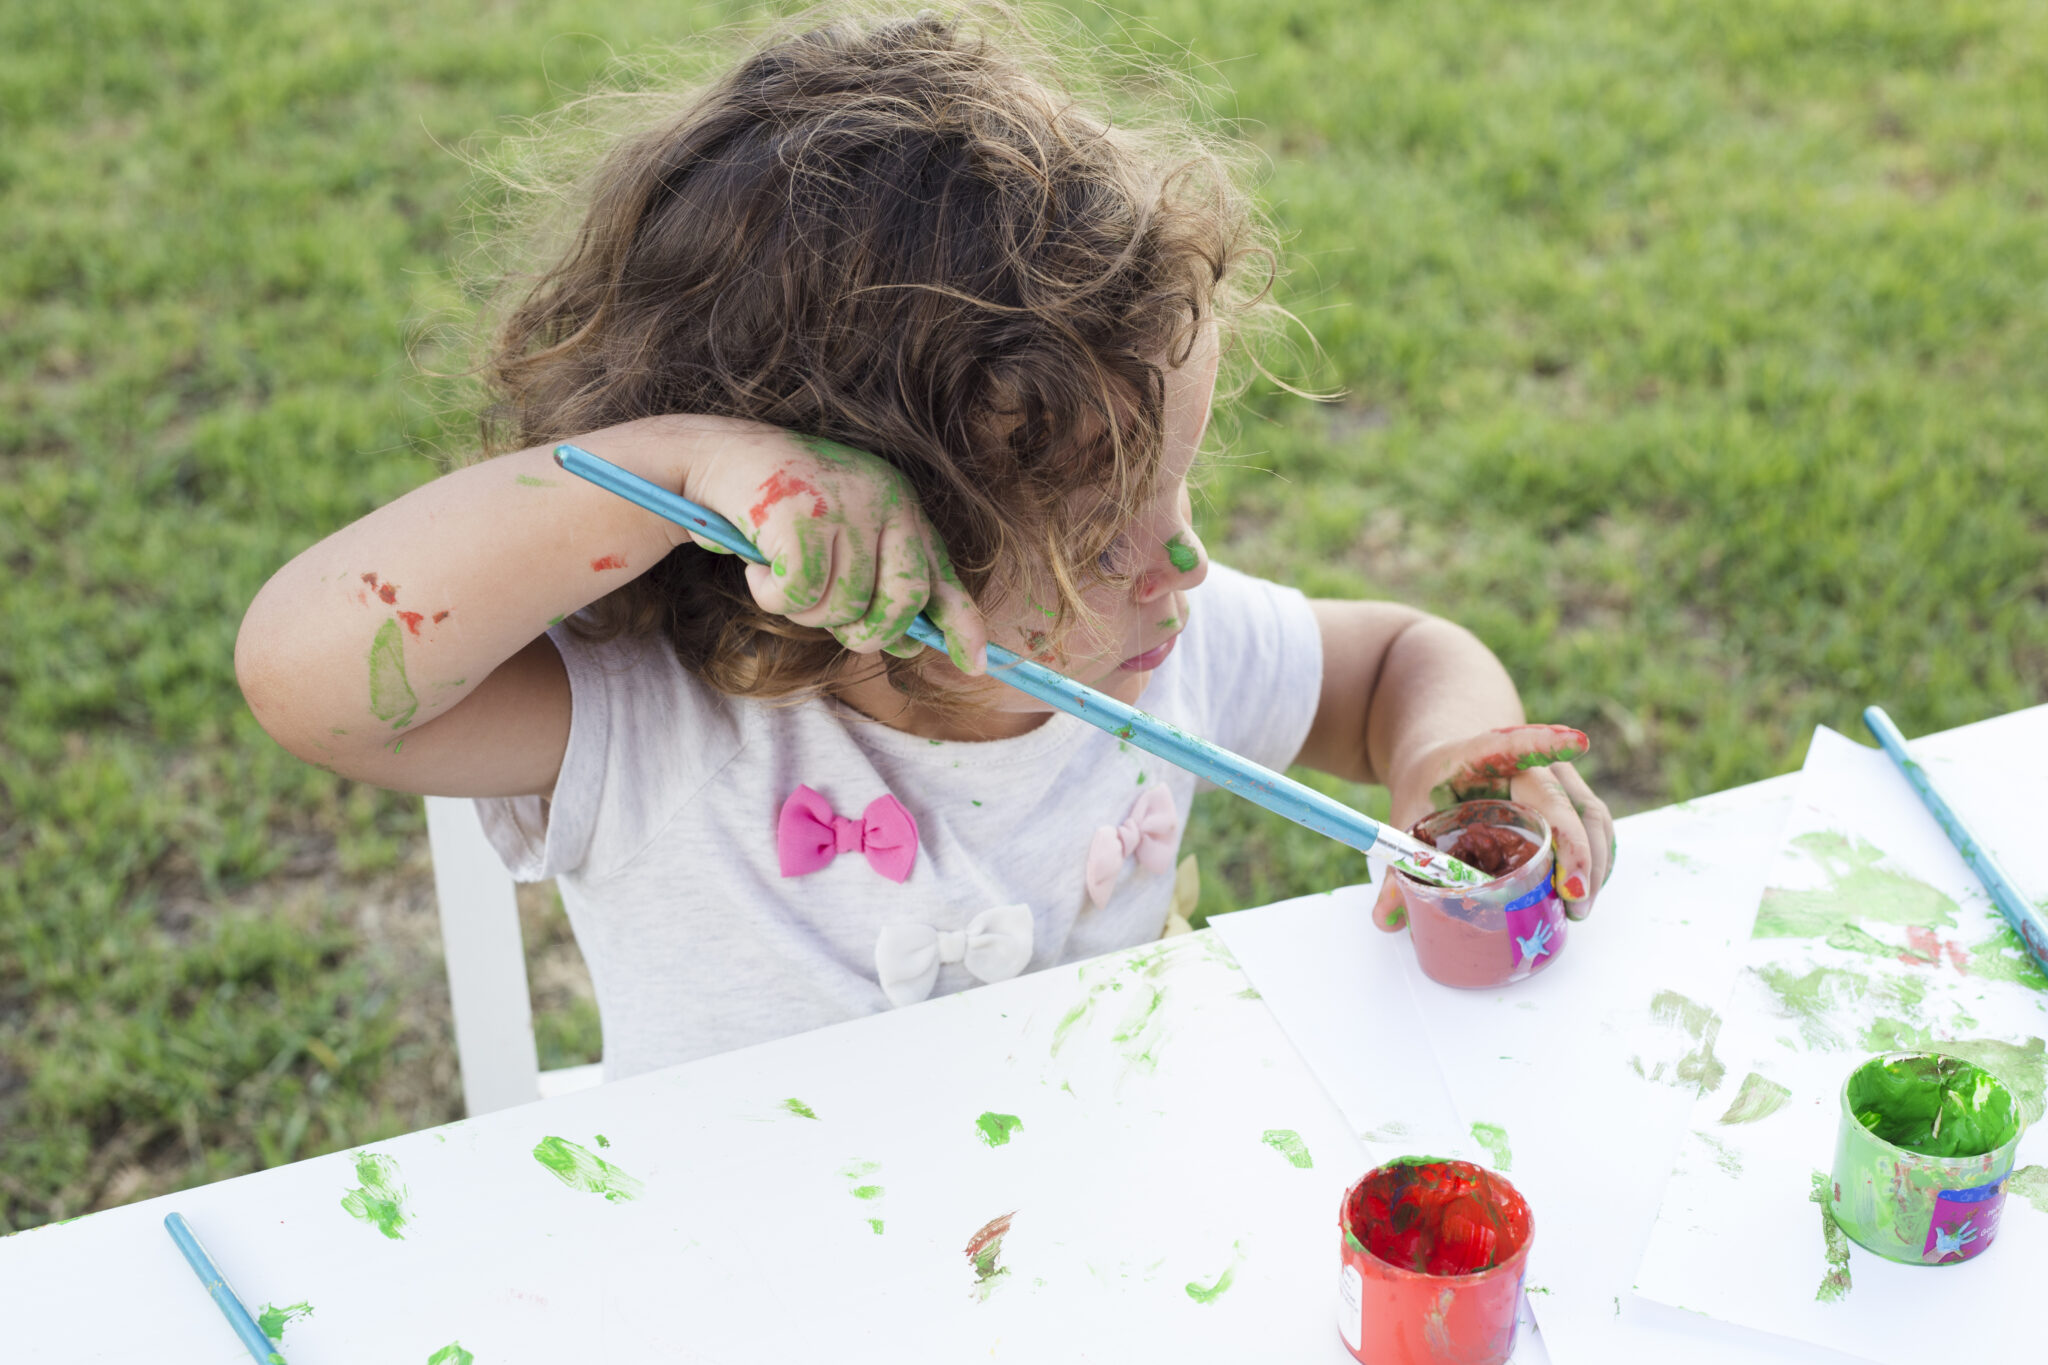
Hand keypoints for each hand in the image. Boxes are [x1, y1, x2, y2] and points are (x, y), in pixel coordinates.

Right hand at [690, 430, 986, 673]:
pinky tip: (759, 567)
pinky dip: (772, 597)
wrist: (723, 458)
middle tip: (838, 629)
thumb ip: (881, 583)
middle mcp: (886, 500)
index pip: (940, 574)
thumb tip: (911, 645)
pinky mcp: (803, 516)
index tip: (975, 664)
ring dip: (806, 612)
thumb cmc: (787, 510)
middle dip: (870, 632)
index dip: (961, 624)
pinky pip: (799, 597)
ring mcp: (847, 507)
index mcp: (902, 506)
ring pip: (843, 607)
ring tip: (783, 579)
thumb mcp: (848, 539)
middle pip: (901, 601)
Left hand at [1373, 724, 1615, 930]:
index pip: (1512, 745)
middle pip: (1564, 800)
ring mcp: (1555, 780)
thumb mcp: (1407, 816)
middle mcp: (1527, 765)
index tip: (1578, 744)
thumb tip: (1385, 921)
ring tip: (1578, 908)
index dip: (1544, 742)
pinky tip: (1584, 893)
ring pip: (1591, 814)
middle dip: (1577, 849)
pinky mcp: (1570, 801)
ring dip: (1595, 862)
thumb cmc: (1430, 788)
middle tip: (1573, 897)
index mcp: (1479, 755)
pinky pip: (1595, 827)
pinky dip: (1597, 861)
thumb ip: (1397, 866)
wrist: (1449, 763)